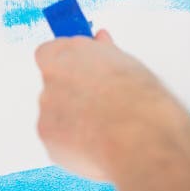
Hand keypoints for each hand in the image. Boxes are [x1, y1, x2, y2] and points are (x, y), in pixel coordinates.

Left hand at [35, 30, 189, 180]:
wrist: (141, 139)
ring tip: (104, 130)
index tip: (82, 73)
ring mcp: (47, 105)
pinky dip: (70, 144)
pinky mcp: (47, 134)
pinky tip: (95, 146)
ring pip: (54, 112)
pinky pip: (55, 138)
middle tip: (99, 108)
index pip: (51, 52)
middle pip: (54, 84)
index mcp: (71, 52)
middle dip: (71, 95)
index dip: (68, 65)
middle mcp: (53, 75)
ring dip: (71, 120)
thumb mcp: (129, 66)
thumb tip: (100, 43)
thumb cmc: (142, 103)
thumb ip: (106, 54)